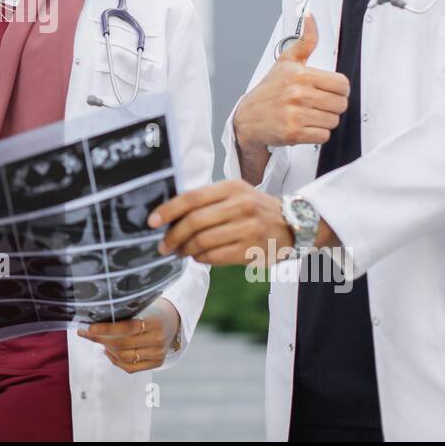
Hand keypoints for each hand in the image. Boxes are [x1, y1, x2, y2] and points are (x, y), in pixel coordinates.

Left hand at [78, 297, 179, 372]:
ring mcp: (158, 353)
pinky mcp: (157, 363)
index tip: (90, 328)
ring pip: (124, 357)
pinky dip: (115, 361)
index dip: (106, 329)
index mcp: (155, 321)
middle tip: (85, 333)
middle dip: (101, 339)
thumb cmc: (152, 309)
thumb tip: (93, 319)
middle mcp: (158, 340)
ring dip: (107, 349)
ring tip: (98, 340)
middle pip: (123, 344)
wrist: (174, 319)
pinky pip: (131, 368)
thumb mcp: (142, 306)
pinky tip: (108, 351)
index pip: (127, 327)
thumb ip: (123, 313)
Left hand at [150, 180, 291, 266]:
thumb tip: (170, 216)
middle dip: (173, 236)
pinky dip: (200, 258)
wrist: (293, 223)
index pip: (192, 197)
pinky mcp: (252, 249)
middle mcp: (240, 205)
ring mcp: (248, 228)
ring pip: (203, 241)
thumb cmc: (254, 208)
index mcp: (231, 187)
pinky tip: (197, 257)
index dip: (168, 210)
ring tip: (179, 252)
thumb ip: (206, 200)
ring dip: (185, 250)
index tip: (151, 221)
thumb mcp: (235, 193)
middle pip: (194, 222)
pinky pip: (215, 256)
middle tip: (163, 245)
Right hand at [234, 13, 349, 151]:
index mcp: (301, 75)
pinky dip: (317, 134)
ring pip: (333, 121)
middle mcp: (298, 94)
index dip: (339, 89)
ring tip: (309, 115)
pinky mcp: (294, 133)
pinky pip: (323, 136)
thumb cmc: (269, 90)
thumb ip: (305, 41)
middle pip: (340, 104)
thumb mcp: (286, 62)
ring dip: (324, 120)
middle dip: (332, 106)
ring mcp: (296, 115)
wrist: (248, 118)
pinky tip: (305, 126)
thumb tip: (310, 15)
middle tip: (317, 104)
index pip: (342, 84)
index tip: (328, 90)